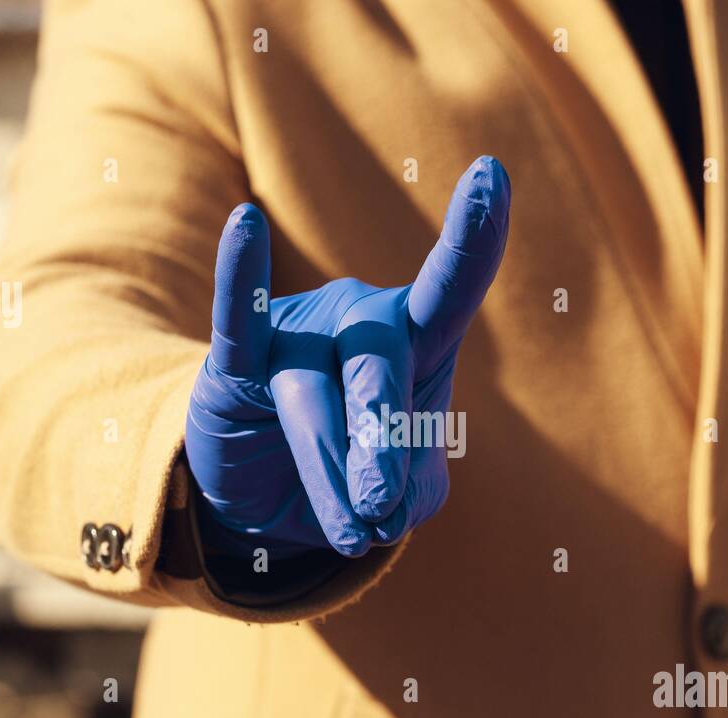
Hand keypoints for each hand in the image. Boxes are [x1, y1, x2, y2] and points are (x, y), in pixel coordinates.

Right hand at [186, 156, 509, 558]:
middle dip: (380, 444)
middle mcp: (359, 321)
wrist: (270, 499)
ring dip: (330, 470)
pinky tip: (245, 227)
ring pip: (315, 397)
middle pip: (379, 368)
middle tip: (378, 509)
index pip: (449, 289)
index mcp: (414, 342)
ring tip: (351, 531)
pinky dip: (242, 280)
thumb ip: (409, 490)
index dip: (472, 239)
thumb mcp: (401, 493)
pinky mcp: (236, 364)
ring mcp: (297, 335)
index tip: (491, 175)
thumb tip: (382, 502)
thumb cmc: (356, 474)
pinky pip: (240, 321)